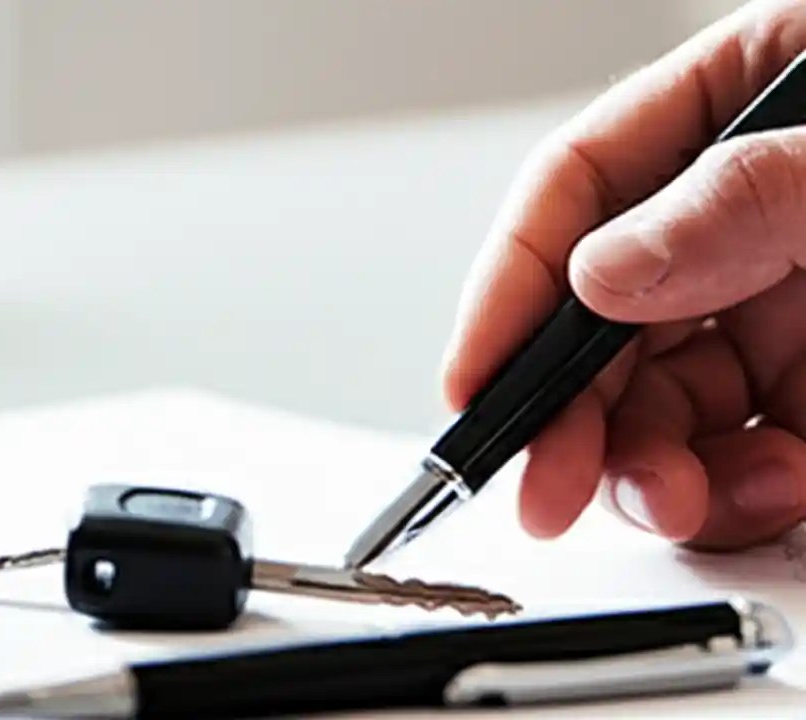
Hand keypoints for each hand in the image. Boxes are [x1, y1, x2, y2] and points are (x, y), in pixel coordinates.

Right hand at [443, 0, 805, 550]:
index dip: (509, 285)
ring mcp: (784, 304)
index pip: (578, 185)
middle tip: (544, 488)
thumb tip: (601, 275)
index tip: (473, 380)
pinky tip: (765, 492)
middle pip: (602, 315)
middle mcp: (745, 214)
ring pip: (660, 400)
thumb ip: (747, 194)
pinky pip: (745, 454)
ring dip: (646, 468)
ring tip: (671, 501)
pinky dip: (740, 494)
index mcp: (741, 104)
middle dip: (567, 412)